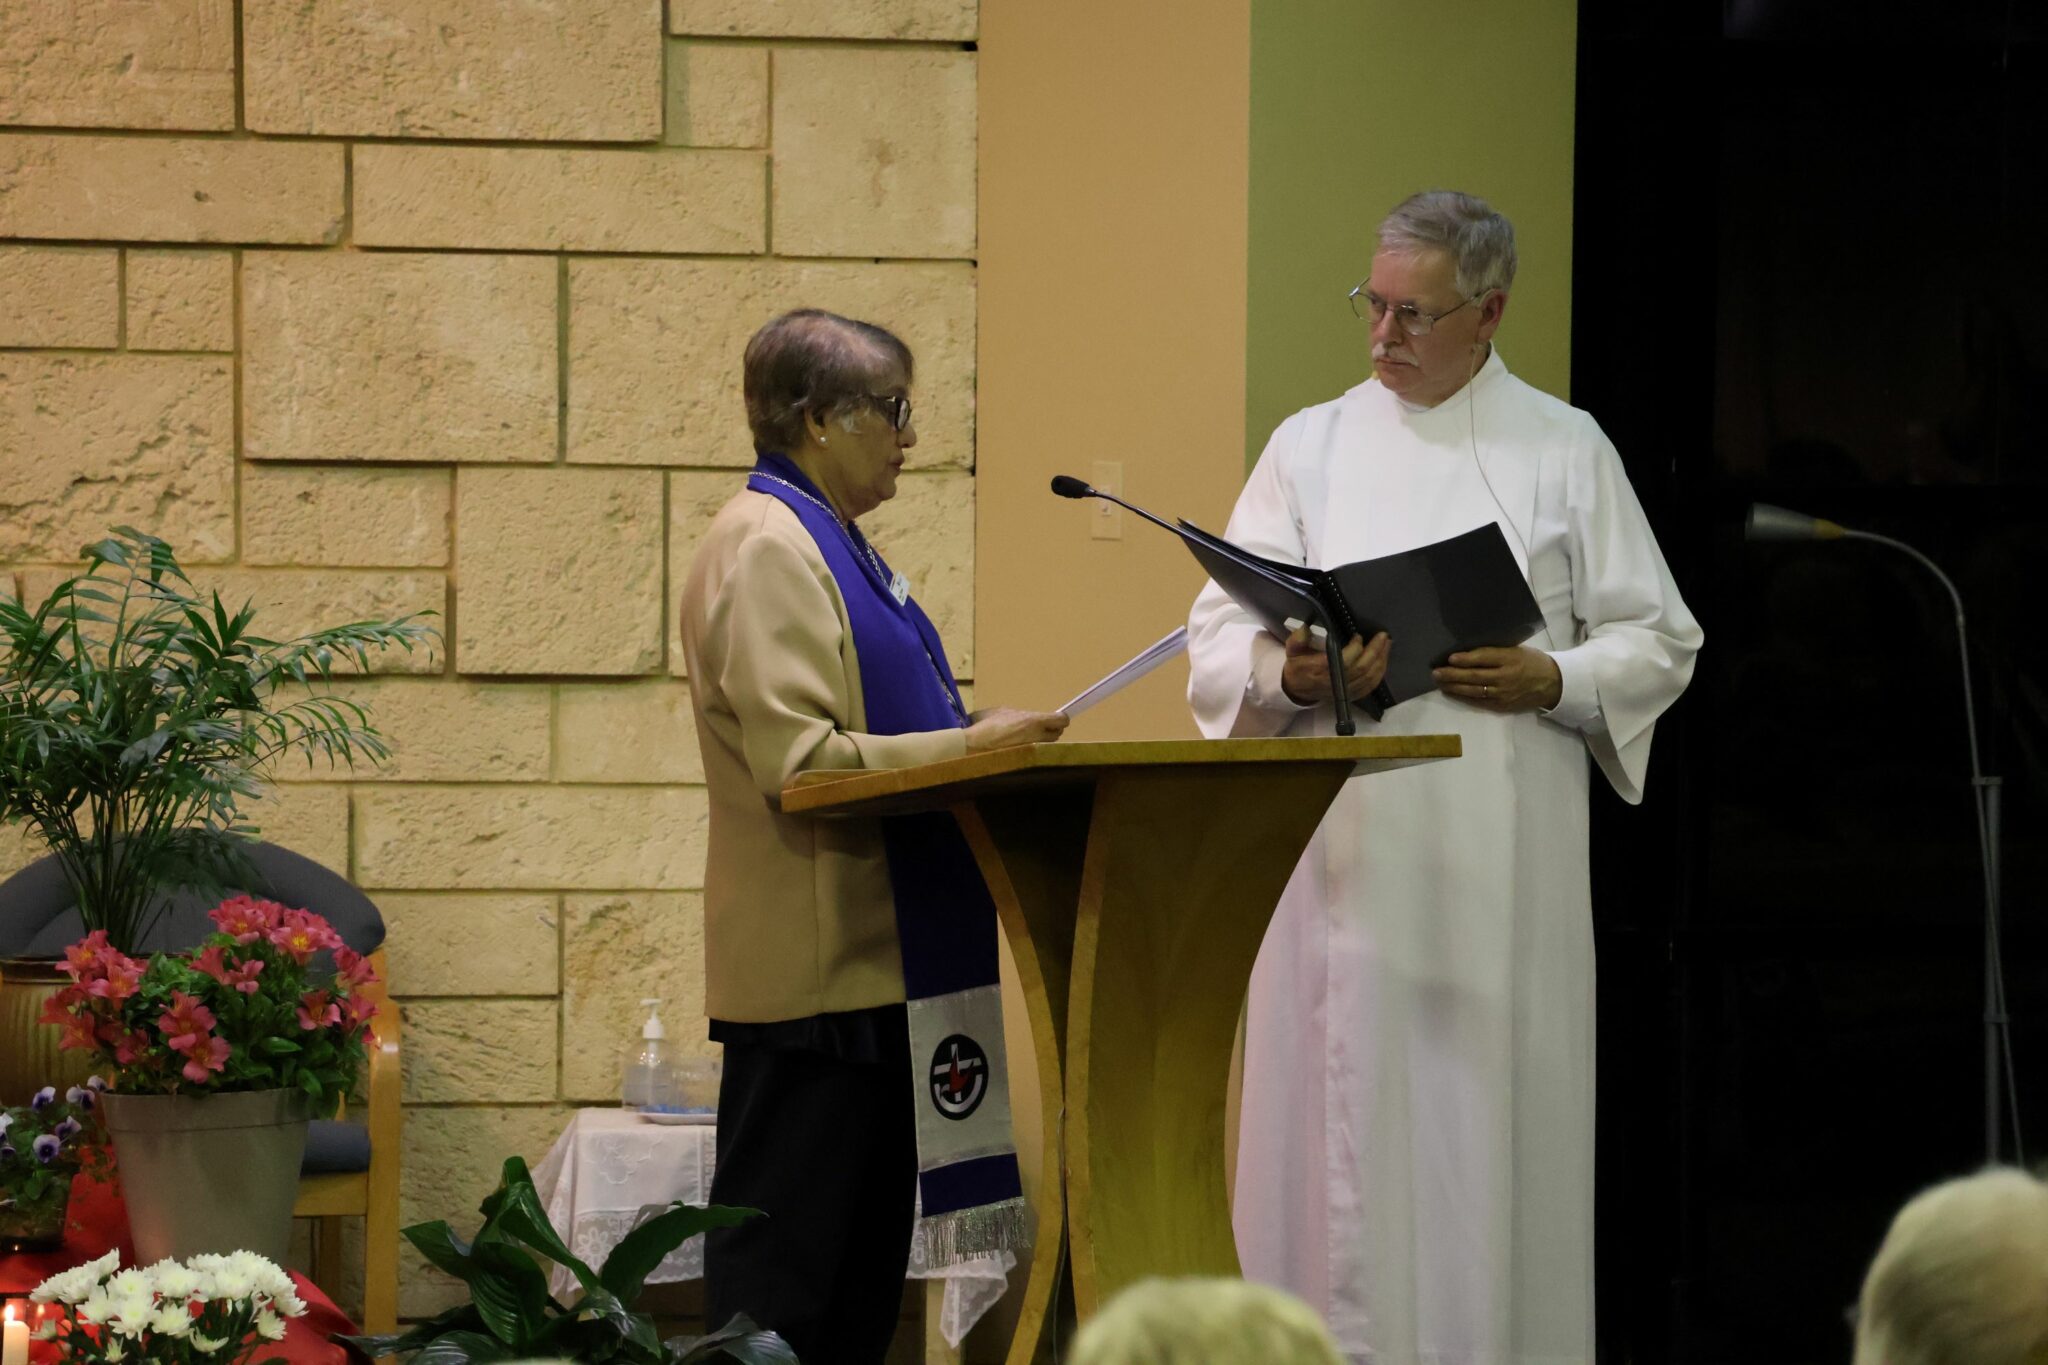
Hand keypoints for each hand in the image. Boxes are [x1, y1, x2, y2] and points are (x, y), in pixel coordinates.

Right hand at [964, 707, 1069, 752]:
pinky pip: (1036, 754)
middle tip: (1045, 727)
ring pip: (1047, 746)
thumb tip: (1025, 717)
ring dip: (1043, 741)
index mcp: (1033, 721)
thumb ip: (1020, 714)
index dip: (1061, 719)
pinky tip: (1022, 747)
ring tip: (1032, 738)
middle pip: (1057, 734)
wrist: (975, 745)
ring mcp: (1032, 750)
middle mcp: (1037, 736)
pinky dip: (1033, 751)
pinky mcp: (1026, 760)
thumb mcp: (1002, 711)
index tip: (1058, 718)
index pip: (1061, 721)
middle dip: (1053, 730)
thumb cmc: (987, 725)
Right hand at [1280, 628, 1389, 705]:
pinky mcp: (1351, 695)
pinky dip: (1380, 674)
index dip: (1355, 648)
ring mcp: (1345, 691)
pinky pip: (1370, 686)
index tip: (1358, 636)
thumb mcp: (1292, 651)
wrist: (1297, 689)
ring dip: (1381, 660)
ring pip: (1369, 677)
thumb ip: (1297, 639)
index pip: (1344, 660)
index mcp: (1321, 670)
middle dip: (1375, 651)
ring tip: (1387, 644)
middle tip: (1383, 636)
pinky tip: (1384, 661)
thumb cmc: (1298, 666)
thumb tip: (1306, 628)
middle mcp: (1335, 682)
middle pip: (1362, 668)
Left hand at [1432, 646, 1560, 712]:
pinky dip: (1464, 697)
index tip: (1450, 658)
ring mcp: (1503, 693)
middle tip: (1436, 672)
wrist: (1552, 683)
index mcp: (1511, 659)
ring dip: (1454, 687)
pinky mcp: (1502, 705)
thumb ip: (1496, 651)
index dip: (1466, 659)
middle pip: (1475, 676)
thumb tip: (1468, 650)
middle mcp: (1506, 677)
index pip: (1485, 658)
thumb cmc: (1532, 661)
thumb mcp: (1517, 650)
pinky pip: (1479, 701)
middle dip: (1453, 674)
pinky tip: (1452, 692)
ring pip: (1474, 690)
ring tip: (1439, 682)